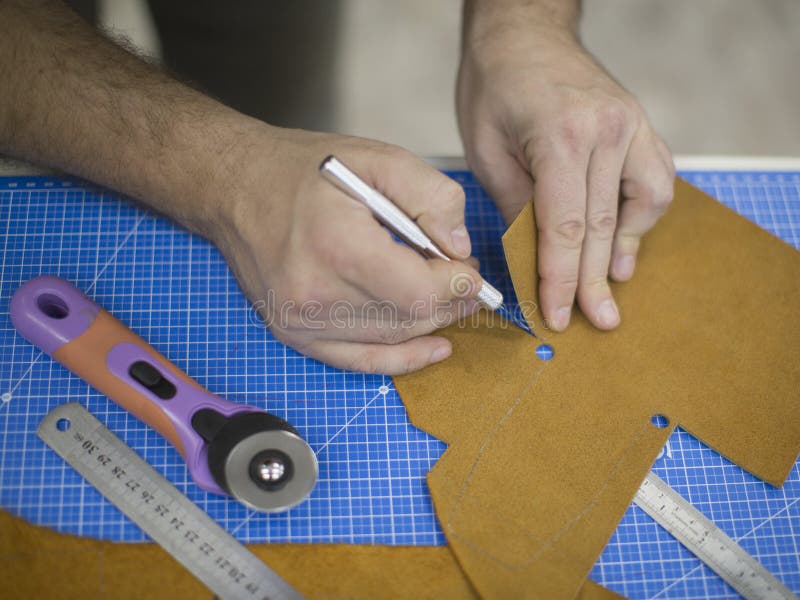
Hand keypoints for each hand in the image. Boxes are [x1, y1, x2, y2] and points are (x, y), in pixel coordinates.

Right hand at [207, 127, 481, 373]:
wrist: (235, 189)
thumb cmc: (303, 171)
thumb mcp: (376, 159)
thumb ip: (430, 196)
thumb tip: (460, 247)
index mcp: (336, 245)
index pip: (418, 290)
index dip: (457, 285)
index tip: (472, 270)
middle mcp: (314, 293)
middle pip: (409, 318)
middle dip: (451, 302)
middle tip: (469, 282)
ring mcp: (300, 321)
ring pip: (391, 339)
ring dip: (431, 322)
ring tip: (451, 299)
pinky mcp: (295, 334)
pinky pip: (360, 361)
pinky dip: (402, 359)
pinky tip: (434, 348)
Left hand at [457, 19, 674, 331]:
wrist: (522, 30)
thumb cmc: (494, 86)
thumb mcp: (487, 150)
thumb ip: (517, 205)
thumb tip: (537, 258)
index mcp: (561, 137)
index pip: (565, 228)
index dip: (561, 279)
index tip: (556, 315)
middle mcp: (607, 131)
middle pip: (603, 225)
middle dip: (594, 281)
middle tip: (599, 322)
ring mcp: (631, 124)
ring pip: (642, 204)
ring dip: (624, 249)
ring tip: (610, 283)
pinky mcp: (640, 124)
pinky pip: (655, 179)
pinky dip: (641, 214)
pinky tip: (622, 238)